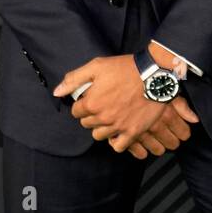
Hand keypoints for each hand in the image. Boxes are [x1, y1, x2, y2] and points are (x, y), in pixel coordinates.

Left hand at [53, 54, 199, 156]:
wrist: (154, 75)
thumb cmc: (125, 68)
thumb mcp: (97, 66)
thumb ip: (74, 79)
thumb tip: (57, 92)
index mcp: (92, 102)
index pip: (76, 111)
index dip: (82, 104)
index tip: (91, 98)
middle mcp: (103, 117)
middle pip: (87, 124)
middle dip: (91, 115)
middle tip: (102, 106)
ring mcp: (118, 126)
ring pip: (99, 136)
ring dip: (102, 128)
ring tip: (110, 117)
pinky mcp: (133, 132)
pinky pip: (118, 146)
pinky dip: (116, 141)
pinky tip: (119, 131)